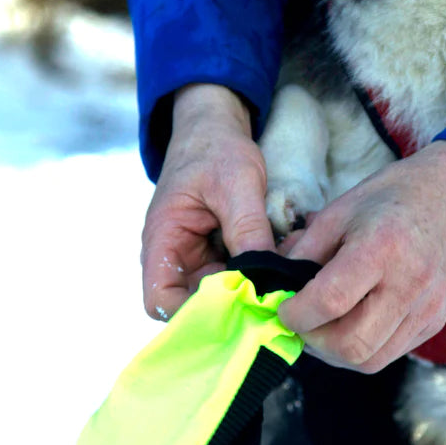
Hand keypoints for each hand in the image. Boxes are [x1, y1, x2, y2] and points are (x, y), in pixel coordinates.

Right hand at [142, 84, 275, 319]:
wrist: (217, 128)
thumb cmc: (216, 150)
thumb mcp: (236, 184)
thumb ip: (247, 229)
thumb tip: (267, 275)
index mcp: (163, 241)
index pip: (160, 301)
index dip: (190, 315)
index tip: (235, 309)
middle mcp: (177, 257)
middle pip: (195, 305)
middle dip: (233, 305)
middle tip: (275, 296)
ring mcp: (200, 258)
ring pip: (222, 294)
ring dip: (252, 290)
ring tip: (286, 277)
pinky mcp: (222, 255)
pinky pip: (239, 276)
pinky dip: (261, 274)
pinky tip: (285, 264)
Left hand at [278, 141, 445, 372]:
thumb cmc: (389, 199)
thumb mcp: (338, 211)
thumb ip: (303, 252)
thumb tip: (273, 287)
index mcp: (380, 248)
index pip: (329, 301)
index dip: (295, 314)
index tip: (283, 308)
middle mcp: (408, 284)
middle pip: (351, 344)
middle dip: (314, 341)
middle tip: (302, 322)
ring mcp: (426, 309)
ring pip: (369, 360)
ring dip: (335, 352)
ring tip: (324, 327)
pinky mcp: (433, 323)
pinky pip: (388, 354)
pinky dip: (361, 348)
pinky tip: (352, 323)